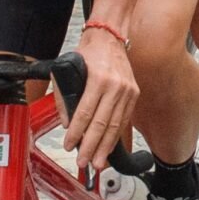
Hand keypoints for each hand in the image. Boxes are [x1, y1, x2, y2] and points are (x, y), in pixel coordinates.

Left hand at [64, 30, 137, 171]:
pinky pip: (124, 120)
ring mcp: (128, 91)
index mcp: (98, 79)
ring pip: (115, 126)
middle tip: (84, 162)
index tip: (69, 145)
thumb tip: (66, 123)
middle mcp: (116, 86)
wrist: (110, 36)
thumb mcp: (68, 69)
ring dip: (106, 147)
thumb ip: (64, 96)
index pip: (85, 113)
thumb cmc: (88, 52)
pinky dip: (116, 136)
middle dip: (92, 146)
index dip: (77, 133)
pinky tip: (109, 148)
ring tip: (98, 163)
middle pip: (101, 123)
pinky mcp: (134, 94)